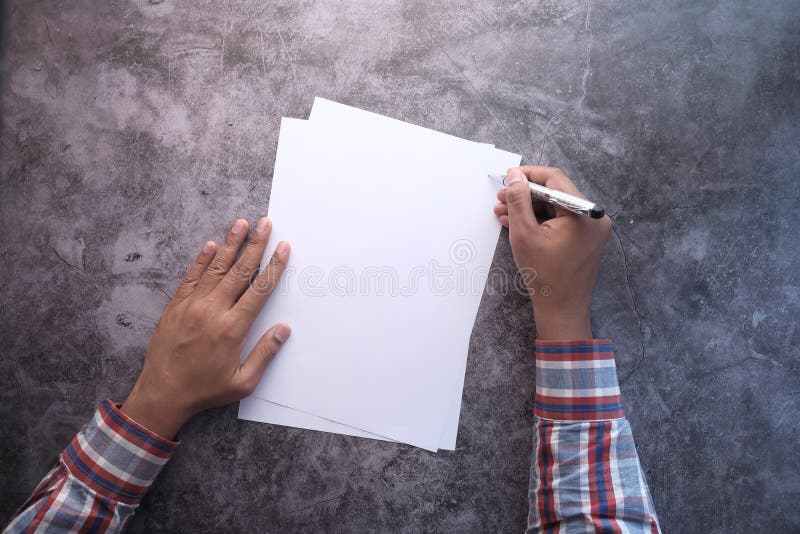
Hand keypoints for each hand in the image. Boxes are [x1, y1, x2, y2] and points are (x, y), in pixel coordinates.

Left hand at [121, 217, 290, 438]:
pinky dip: (201, 260)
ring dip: (231, 244)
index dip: (274, 266)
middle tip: (265, 223)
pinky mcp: (176, 306)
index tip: (283, 248)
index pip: (259, 290)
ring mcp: (192, 306)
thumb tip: (283, 330)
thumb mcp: (243, 382)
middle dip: (255, 244)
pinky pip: (191, 277)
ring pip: (216, 268)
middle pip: (239, 270)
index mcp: (232, 328)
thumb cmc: (204, 390)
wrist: (162, 394)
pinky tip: (211, 245)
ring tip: (242, 223)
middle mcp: (213, 311)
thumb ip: (265, 354)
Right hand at [493, 167, 611, 340]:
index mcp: (584, 213)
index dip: (528, 176)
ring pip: (556, 208)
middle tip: (501, 197)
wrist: (561, 308)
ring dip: (530, 208)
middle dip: (526, 195)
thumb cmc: (545, 276)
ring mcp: (591, 229)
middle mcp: (593, 217)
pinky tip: (517, 223)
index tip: (508, 177)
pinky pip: (560, 221)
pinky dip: (540, 221)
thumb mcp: (524, 233)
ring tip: (503, 212)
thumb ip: (519, 200)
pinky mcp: (585, 239)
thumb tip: (514, 176)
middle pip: (555, 194)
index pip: (555, 180)